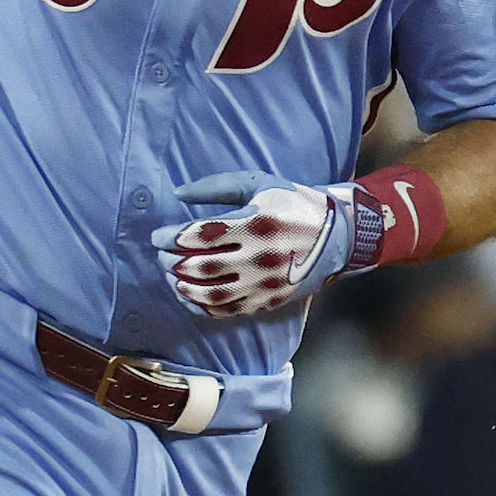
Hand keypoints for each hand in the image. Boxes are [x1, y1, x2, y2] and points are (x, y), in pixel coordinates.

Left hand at [153, 174, 369, 319]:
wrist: (338, 236)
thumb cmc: (293, 203)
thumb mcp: (258, 183)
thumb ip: (216, 187)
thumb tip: (177, 194)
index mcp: (256, 223)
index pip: (199, 235)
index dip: (170, 237)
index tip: (158, 236)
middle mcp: (259, 256)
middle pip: (199, 266)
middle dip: (170, 262)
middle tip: (161, 255)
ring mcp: (264, 283)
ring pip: (210, 294)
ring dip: (182, 287)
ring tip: (172, 276)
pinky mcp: (268, 300)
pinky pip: (226, 311)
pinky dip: (201, 306)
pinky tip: (189, 295)